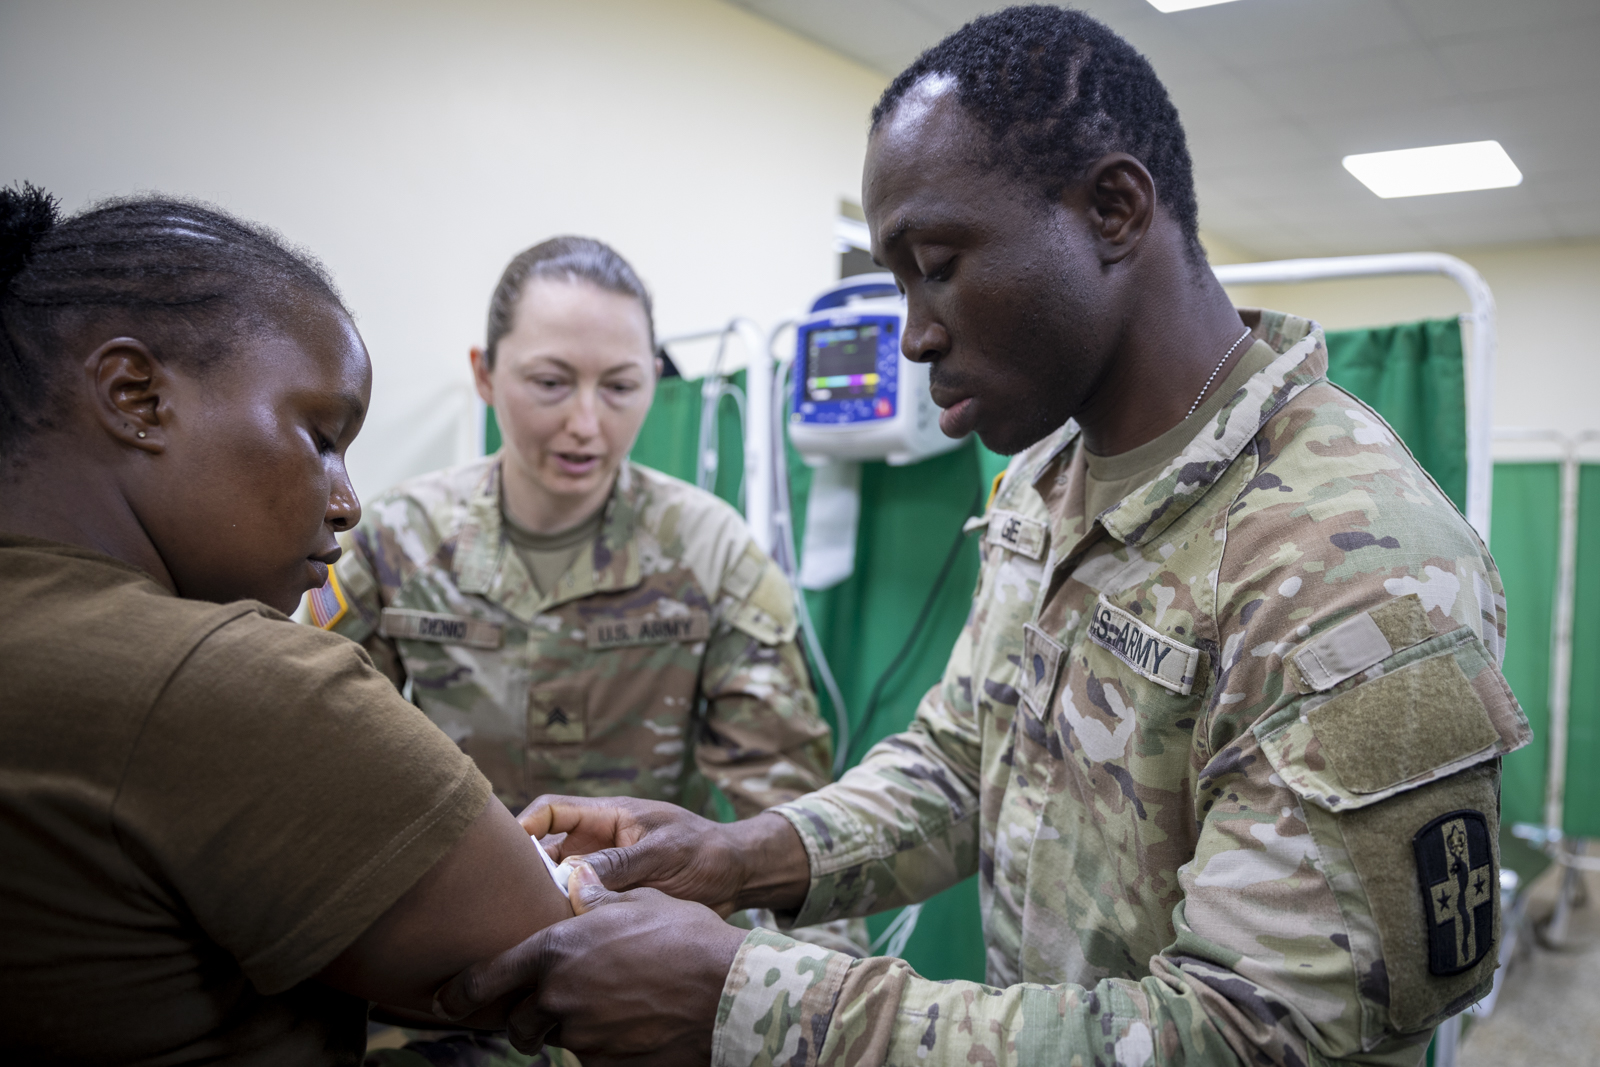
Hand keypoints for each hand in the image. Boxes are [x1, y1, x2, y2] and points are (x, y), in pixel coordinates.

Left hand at [433, 865, 746, 1065]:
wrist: (727, 993)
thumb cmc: (687, 937)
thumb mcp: (640, 901)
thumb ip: (597, 897)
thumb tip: (577, 876)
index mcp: (556, 950)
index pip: (486, 978)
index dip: (460, 994)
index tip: (445, 1002)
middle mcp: (557, 996)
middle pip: (519, 1020)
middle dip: (529, 1018)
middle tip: (555, 1007)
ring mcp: (579, 1037)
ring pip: (557, 1039)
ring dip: (571, 1029)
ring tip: (611, 1010)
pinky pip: (590, 1059)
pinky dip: (603, 1047)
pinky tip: (632, 1029)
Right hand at [519, 795, 808, 915]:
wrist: (736, 877)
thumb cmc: (704, 852)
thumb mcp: (664, 852)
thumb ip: (621, 863)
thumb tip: (571, 876)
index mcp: (606, 818)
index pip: (551, 810)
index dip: (523, 824)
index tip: (505, 850)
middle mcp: (596, 845)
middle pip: (544, 852)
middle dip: (524, 873)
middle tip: (505, 904)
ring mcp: (602, 875)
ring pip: (555, 885)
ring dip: (541, 903)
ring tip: (521, 928)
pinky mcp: (610, 902)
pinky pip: (576, 910)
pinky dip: (562, 923)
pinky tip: (552, 944)